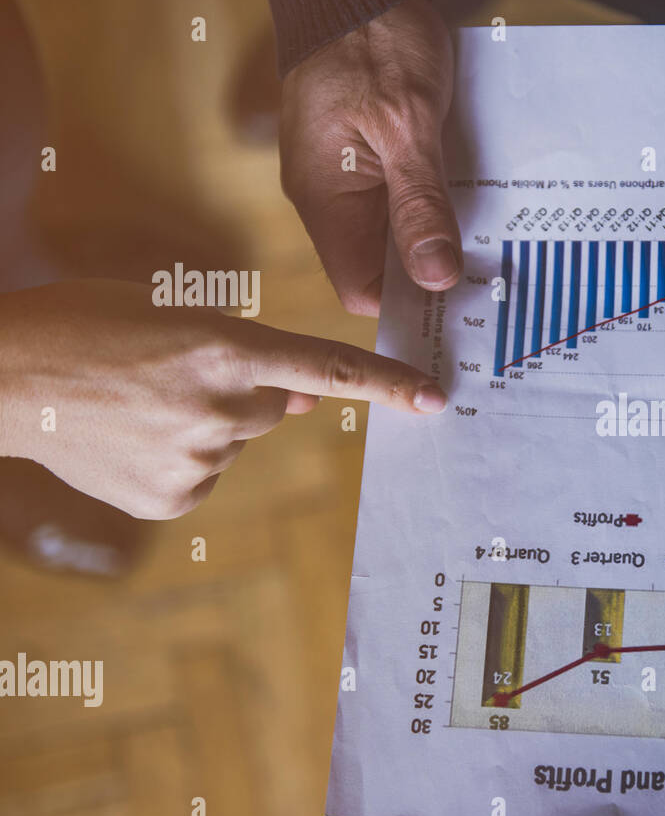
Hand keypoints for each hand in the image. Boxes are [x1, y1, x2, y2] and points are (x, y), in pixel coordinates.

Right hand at [0, 280, 444, 519]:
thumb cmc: (81, 328)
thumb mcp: (169, 316)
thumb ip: (246, 355)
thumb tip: (299, 398)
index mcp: (222, 347)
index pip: (327, 368)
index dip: (386, 382)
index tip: (433, 397)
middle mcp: (221, 409)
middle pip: (273, 407)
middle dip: (240, 392)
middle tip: (171, 375)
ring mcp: (198, 461)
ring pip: (236, 442)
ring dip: (205, 425)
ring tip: (135, 404)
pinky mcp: (175, 499)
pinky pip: (206, 476)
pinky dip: (179, 459)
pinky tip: (131, 439)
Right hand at [278, 0, 460, 315]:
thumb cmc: (373, 43)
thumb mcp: (408, 126)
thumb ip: (420, 206)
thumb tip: (436, 278)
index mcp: (325, 201)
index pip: (359, 289)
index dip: (408, 304)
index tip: (458, 304)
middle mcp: (327, 199)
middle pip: (378, 269)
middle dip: (429, 274)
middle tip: (485, 278)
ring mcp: (344, 179)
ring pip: (392, 237)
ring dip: (434, 239)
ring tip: (483, 244)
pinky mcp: (364, 160)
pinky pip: (397, 202)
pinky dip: (431, 207)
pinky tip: (466, 205)